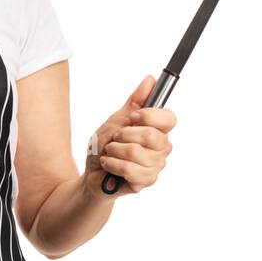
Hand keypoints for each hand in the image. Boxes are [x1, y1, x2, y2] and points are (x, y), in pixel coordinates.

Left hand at [83, 75, 175, 197]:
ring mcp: (155, 165)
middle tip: (115, 138)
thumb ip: (135, 101)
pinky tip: (109, 165)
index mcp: (158, 130)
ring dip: (114, 150)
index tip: (133, 118)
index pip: (169, 118)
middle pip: (151, 135)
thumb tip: (150, 80)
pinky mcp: (146, 181)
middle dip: (124, 135)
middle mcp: (161, 147)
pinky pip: (130, 169)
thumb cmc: (106, 145)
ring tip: (110, 153)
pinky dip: (113, 164)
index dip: (150, 116)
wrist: (92, 171)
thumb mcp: (117, 119)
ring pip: (136, 152)